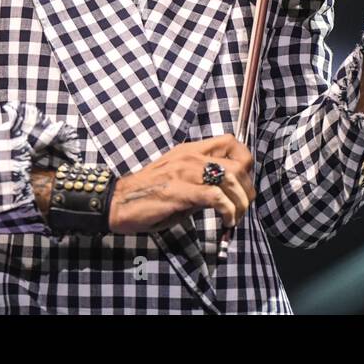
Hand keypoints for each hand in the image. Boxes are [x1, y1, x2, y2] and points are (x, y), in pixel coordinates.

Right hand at [107, 134, 255, 234]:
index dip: (245, 160)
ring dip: (240, 202)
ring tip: (235, 217)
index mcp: (190, 150)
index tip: (245, 182)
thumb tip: (228, 194)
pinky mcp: (179, 191)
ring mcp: (184, 172)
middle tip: (243, 207)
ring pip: (230, 178)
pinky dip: (227, 210)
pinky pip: (215, 196)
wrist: (116, 202)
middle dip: (247, 189)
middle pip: (237, 163)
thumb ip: (202, 181)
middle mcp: (190, 156)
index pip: (230, 142)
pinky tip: (226, 221)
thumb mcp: (179, 180)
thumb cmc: (148, 195)